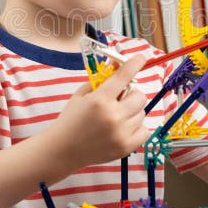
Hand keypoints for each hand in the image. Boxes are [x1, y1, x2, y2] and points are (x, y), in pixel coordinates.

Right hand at [47, 54, 149, 168]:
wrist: (62, 150)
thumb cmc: (71, 120)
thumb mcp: (81, 95)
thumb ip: (101, 79)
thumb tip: (118, 64)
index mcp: (99, 99)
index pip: (124, 76)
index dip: (134, 64)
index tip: (141, 57)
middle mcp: (112, 116)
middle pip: (139, 96)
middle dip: (131, 94)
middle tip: (121, 98)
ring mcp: (120, 133)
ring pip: (142, 113)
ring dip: (132, 112)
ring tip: (117, 116)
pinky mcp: (125, 148)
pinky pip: (145, 131)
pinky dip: (137, 128)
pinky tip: (124, 128)